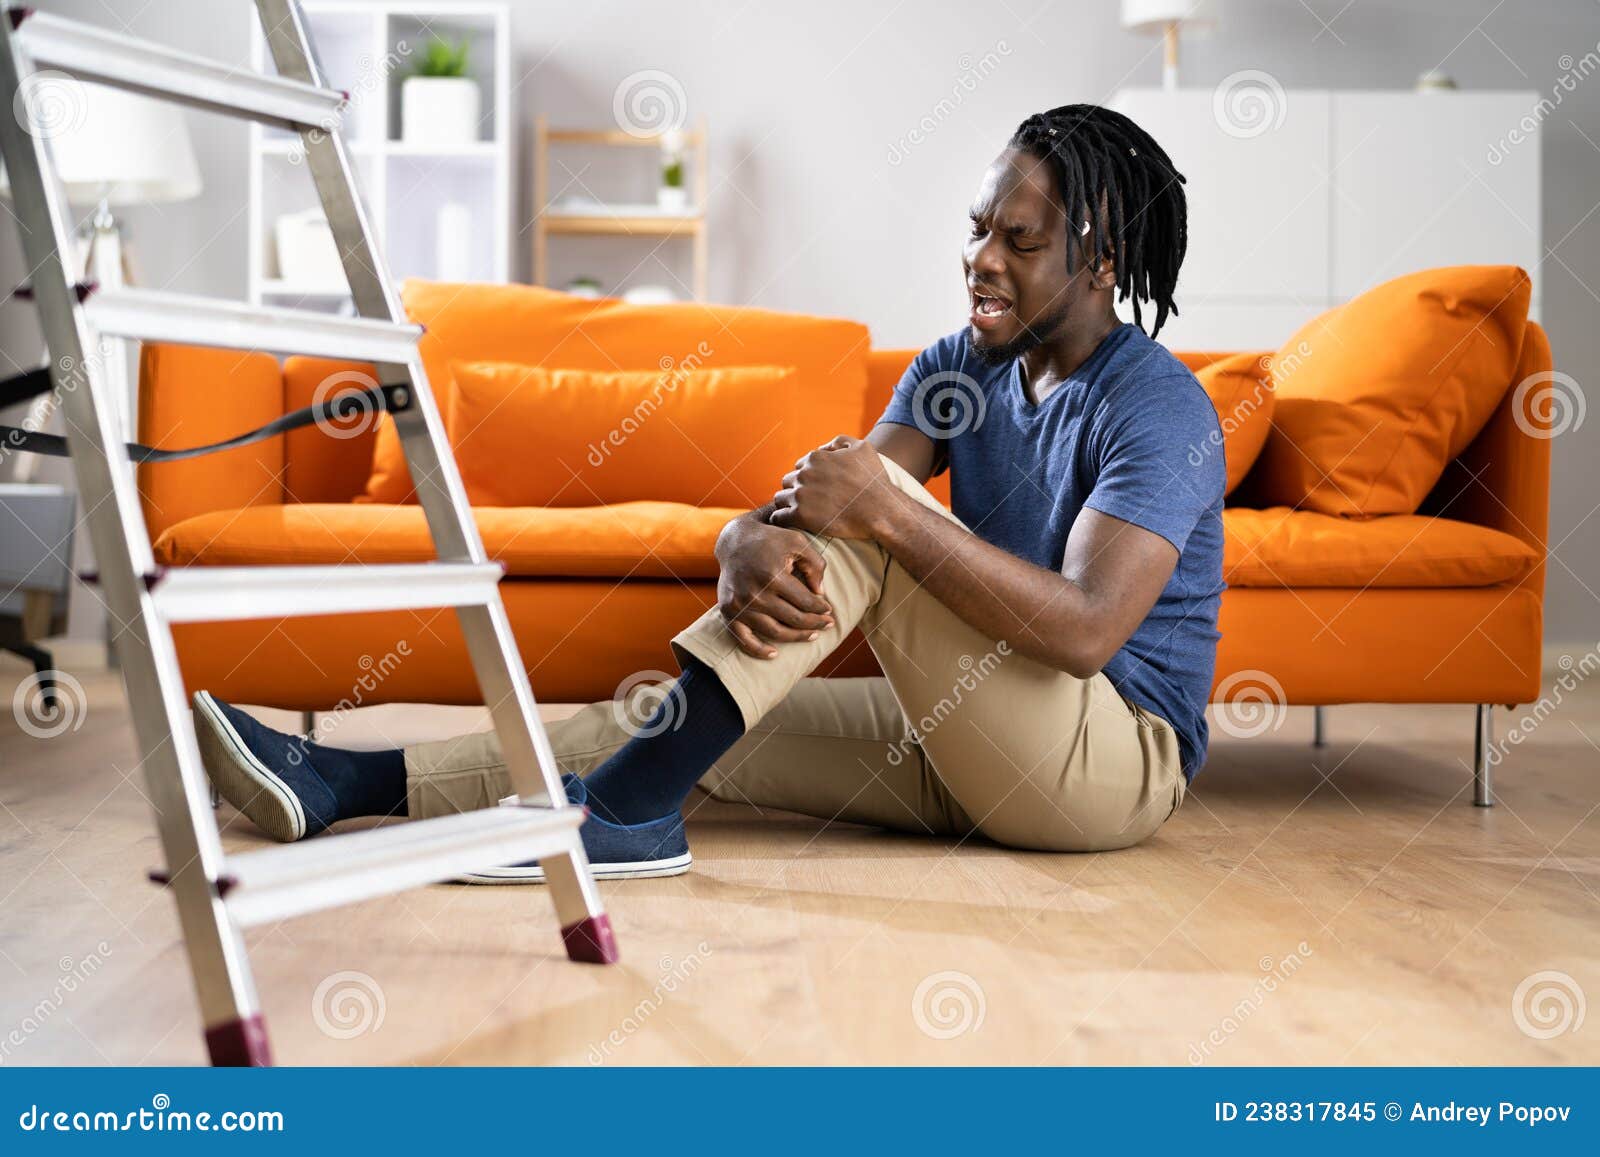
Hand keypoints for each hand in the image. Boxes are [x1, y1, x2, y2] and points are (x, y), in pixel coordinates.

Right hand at [714, 517, 833, 659]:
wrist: (734, 540)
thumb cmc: (771, 539)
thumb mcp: (798, 541)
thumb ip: (815, 565)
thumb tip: (821, 594)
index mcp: (773, 576)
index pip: (805, 602)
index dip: (821, 608)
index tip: (829, 609)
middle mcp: (755, 594)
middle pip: (793, 619)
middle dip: (814, 624)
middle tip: (828, 624)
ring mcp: (740, 605)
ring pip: (774, 632)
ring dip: (796, 637)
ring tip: (812, 636)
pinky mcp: (728, 612)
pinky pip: (743, 639)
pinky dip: (758, 650)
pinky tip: (774, 654)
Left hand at [770, 435, 891, 539]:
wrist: (880, 510)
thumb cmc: (873, 481)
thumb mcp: (862, 448)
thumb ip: (839, 442)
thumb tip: (823, 447)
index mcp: (815, 458)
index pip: (800, 466)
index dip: (809, 477)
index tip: (818, 488)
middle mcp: (804, 474)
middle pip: (789, 481)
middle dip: (797, 489)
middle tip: (810, 502)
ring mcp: (800, 495)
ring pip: (780, 498)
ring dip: (788, 504)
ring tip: (800, 513)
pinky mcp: (800, 516)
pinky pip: (779, 517)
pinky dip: (782, 519)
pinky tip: (791, 523)